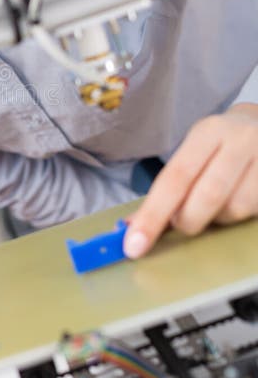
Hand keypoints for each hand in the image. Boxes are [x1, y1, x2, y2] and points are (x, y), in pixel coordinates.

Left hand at [124, 102, 257, 257]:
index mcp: (208, 132)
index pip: (175, 178)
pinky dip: (238, 217)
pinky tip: (236, 201)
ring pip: (234, 209)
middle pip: (207, 196)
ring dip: (217, 219)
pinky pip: (253, 213)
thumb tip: (132, 226)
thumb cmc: (220, 147)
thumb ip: (166, 188)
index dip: (153, 215)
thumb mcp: (191, 154)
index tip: (134, 245)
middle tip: (182, 221)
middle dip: (187, 220)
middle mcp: (239, 141)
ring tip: (215, 205)